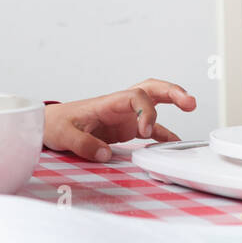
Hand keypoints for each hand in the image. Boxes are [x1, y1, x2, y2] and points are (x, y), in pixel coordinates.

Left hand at [43, 79, 196, 161]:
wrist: (49, 125)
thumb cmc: (55, 125)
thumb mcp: (63, 135)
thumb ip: (83, 144)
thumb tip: (105, 154)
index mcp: (107, 103)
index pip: (136, 96)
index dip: (146, 112)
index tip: (145, 133)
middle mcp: (119, 106)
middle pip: (151, 89)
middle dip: (172, 92)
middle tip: (189, 102)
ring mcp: (124, 116)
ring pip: (153, 102)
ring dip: (173, 102)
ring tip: (192, 107)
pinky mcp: (124, 128)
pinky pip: (150, 127)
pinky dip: (164, 132)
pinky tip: (175, 143)